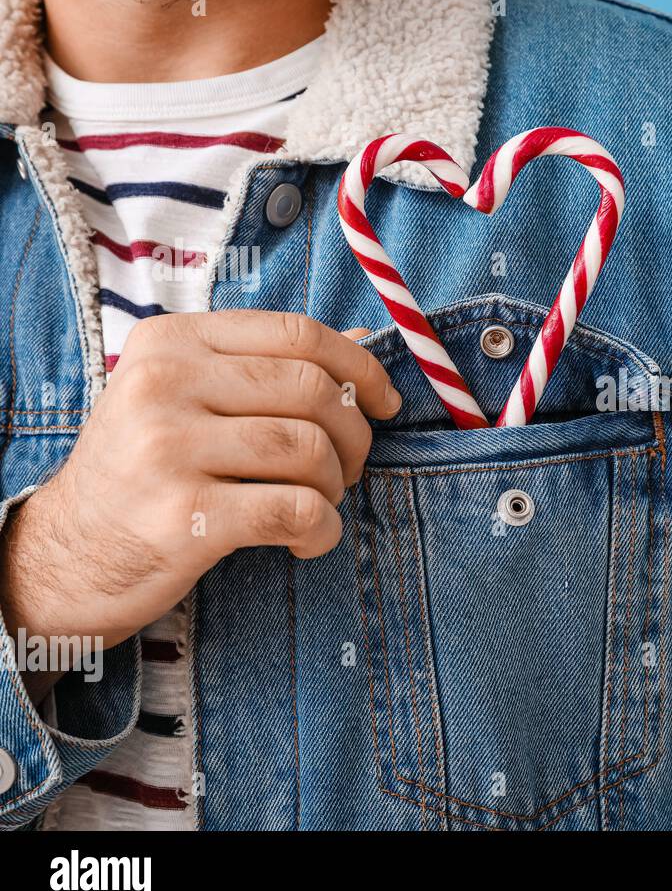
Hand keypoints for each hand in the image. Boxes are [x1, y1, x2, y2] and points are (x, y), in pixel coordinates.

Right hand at [0, 311, 398, 656]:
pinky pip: (296, 511)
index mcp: (172, 341)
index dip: (360, 367)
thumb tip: (367, 341)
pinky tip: (308, 541)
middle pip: (313, 390)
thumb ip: (266, 367)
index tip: (385, 402)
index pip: (296, 334)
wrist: (67, 556)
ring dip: (335, 485)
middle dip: (354, 435)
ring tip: (318, 503)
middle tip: (348, 468)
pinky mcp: (183, 516)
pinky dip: (322, 530)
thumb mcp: (187, 399)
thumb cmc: (145, 472)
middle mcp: (164, 384)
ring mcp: (168, 449)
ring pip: (309, 449)